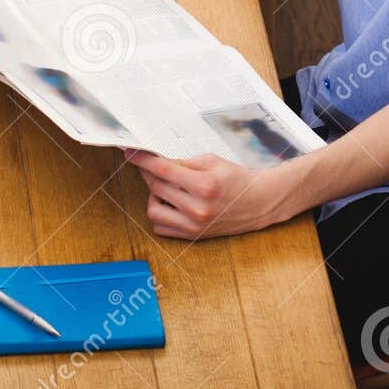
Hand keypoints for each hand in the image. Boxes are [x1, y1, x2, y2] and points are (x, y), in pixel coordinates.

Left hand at [129, 151, 299, 238]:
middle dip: (148, 173)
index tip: (131, 153)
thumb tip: (155, 161)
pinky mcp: (192, 236)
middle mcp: (198, 208)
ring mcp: (194, 225)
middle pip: (156, 187)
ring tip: (166, 187)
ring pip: (153, 209)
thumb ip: (183, 162)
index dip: (143, 159)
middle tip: (150, 166)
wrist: (257, 202)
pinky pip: (161, 226)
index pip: (163, 170)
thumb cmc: (236, 179)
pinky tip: (170, 202)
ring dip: (154, 195)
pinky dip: (160, 212)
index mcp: (204, 185)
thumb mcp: (212, 161)